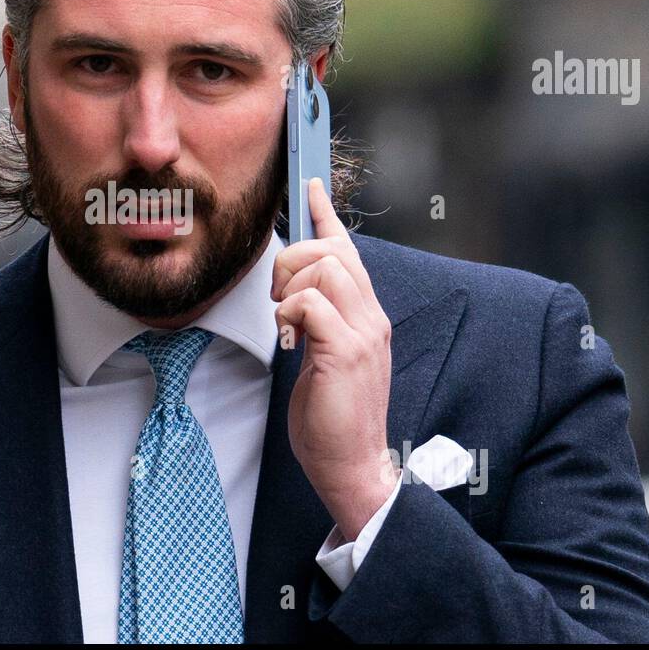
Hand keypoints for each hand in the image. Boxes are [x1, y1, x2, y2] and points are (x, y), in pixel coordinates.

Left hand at [272, 177, 399, 540]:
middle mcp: (371, 317)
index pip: (349, 251)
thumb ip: (316, 322)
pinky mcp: (347, 352)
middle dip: (293, 258)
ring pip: (324, 268)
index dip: (327, 215)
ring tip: (285, 320)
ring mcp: (364, 333)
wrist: (352, 464)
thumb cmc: (332, 416)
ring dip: (291, 286)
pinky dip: (291, 312)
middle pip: (332, 250)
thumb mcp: (323, 357)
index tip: (310, 185)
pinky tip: (289, 339)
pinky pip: (312, 304)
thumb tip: (293, 293)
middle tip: (277, 297)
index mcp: (366, 315)